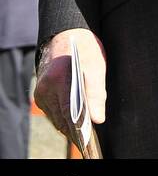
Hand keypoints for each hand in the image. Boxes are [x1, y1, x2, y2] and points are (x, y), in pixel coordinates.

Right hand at [34, 28, 106, 144]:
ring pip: (55, 117)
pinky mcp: (41, 93)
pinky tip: (75, 123)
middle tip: (90, 140)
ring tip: (85, 134)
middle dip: (75, 129)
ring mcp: (41, 92)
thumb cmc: (84, 49)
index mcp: (58, 80)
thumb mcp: (96, 68)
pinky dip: (63, 118)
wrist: (68, 35)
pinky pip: (53, 111)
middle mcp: (45, 88)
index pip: (68, 112)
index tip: (90, 137)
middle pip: (61, 117)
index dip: (79, 127)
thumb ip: (97, 94)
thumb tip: (98, 119)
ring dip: (68, 125)